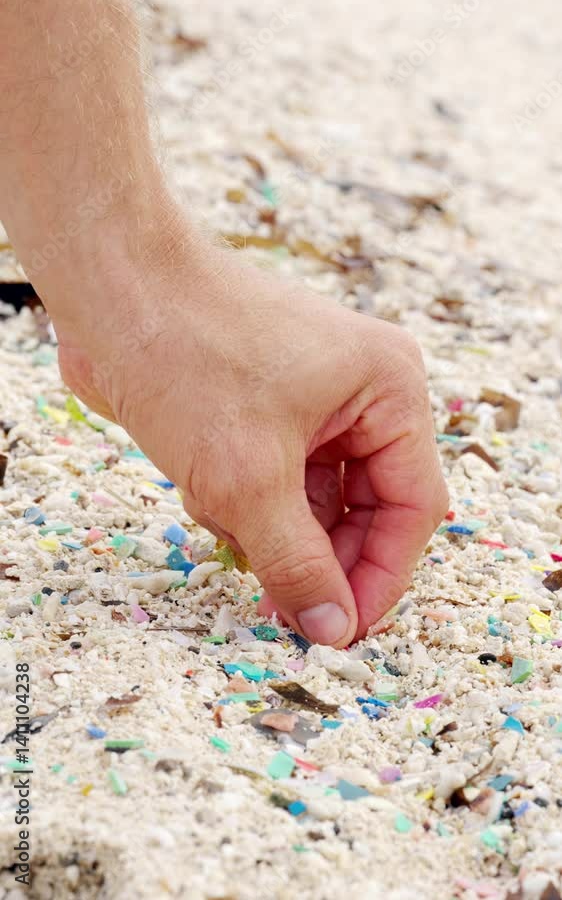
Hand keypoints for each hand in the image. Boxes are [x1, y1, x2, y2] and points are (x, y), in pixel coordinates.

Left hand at [55, 198, 447, 646]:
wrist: (111, 286)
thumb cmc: (187, 353)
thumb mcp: (246, 479)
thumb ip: (297, 563)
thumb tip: (333, 629)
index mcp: (388, 388)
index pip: (412, 506)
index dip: (380, 577)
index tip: (343, 633)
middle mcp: (361, 390)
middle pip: (367, 506)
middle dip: (319, 555)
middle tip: (284, 611)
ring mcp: (312, 396)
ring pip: (314, 499)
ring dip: (270, 527)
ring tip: (223, 519)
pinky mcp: (264, 405)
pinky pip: (275, 478)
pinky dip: (242, 500)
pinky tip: (202, 490)